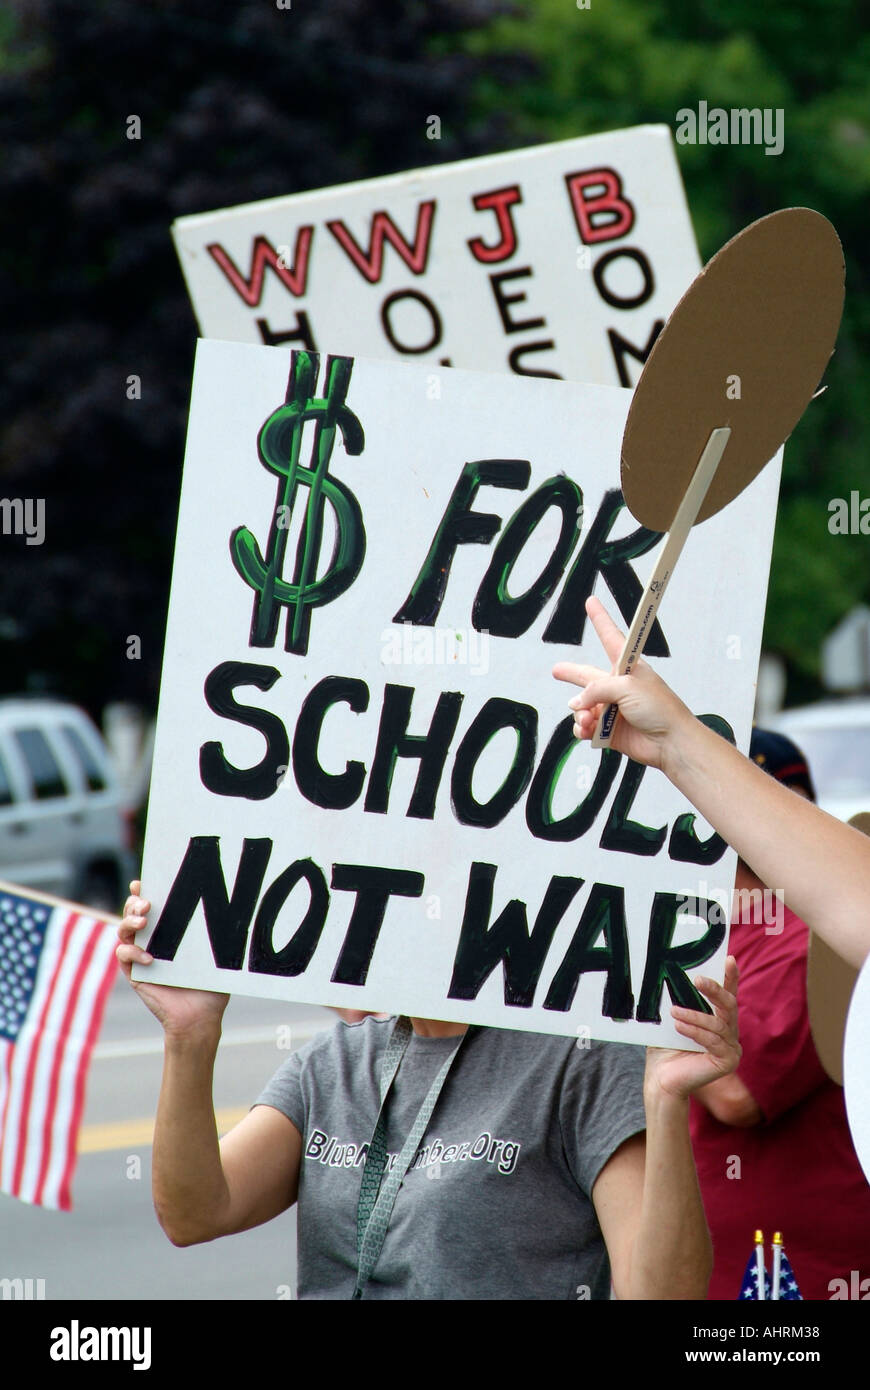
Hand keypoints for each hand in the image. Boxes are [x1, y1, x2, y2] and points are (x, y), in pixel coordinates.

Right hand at [116, 880, 228, 1040]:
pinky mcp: (134, 973)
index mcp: (169, 931)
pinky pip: (123, 956)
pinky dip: (132, 953)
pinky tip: (149, 958)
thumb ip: (217, 934)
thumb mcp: (216, 954)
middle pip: (133, 912)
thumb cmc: (211, 986)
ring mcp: (139, 955)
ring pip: (123, 929)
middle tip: (147, 903)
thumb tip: (235, 908)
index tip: (143, 880)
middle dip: (135, 903)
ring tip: (143, 922)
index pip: (153, 904)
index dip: (144, 890)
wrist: (200, 1017)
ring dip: (129, 922)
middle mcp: (152, 939)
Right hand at [552, 596, 693, 767]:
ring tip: (586, 719)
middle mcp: (619, 687)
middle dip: (572, 673)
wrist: (671, 742)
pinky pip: (586, 726)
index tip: (592, 602)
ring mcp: (613, 709)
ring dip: (580, 712)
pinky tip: (586, 730)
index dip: (600, 619)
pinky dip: (582, 728)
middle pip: (589, 676)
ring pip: (583, 706)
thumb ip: (596, 689)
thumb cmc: (660, 709)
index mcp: (628, 668)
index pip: (611, 637)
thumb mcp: (627, 687)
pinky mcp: (610, 731)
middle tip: (557, 670)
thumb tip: (576, 703)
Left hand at [644, 956, 740, 1101]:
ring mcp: (732, 1048)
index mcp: (718, 1019)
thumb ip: (680, 1001)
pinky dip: (696, 1032)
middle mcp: (729, 1032)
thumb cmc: (665, 1047)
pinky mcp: (729, 1061)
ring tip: (675, 1012)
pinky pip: (714, 1041)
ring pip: (719, 1024)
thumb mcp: (673, 1019)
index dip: (730, 977)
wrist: (661, 1078)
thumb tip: (674, 973)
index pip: (728, 994)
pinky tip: (680, 1027)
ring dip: (695, 1015)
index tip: (728, 959)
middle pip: (729, 1005)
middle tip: (697, 980)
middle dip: (714, 990)